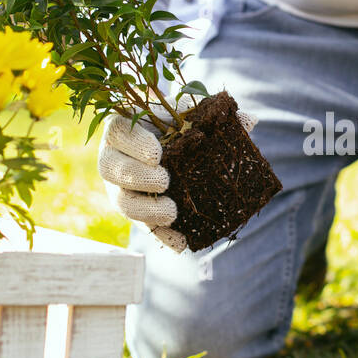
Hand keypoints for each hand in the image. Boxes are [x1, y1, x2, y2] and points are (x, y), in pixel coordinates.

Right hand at [97, 97, 257, 252]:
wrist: (174, 146)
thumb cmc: (179, 124)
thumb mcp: (192, 115)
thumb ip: (214, 114)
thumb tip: (248, 119)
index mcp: (124, 128)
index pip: (118, 132)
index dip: (133, 143)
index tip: (156, 154)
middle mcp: (114, 158)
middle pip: (110, 168)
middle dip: (136, 176)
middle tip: (164, 181)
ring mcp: (121, 188)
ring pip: (122, 202)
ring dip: (145, 210)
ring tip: (171, 213)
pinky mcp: (137, 211)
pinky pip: (144, 227)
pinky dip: (163, 236)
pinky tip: (181, 243)